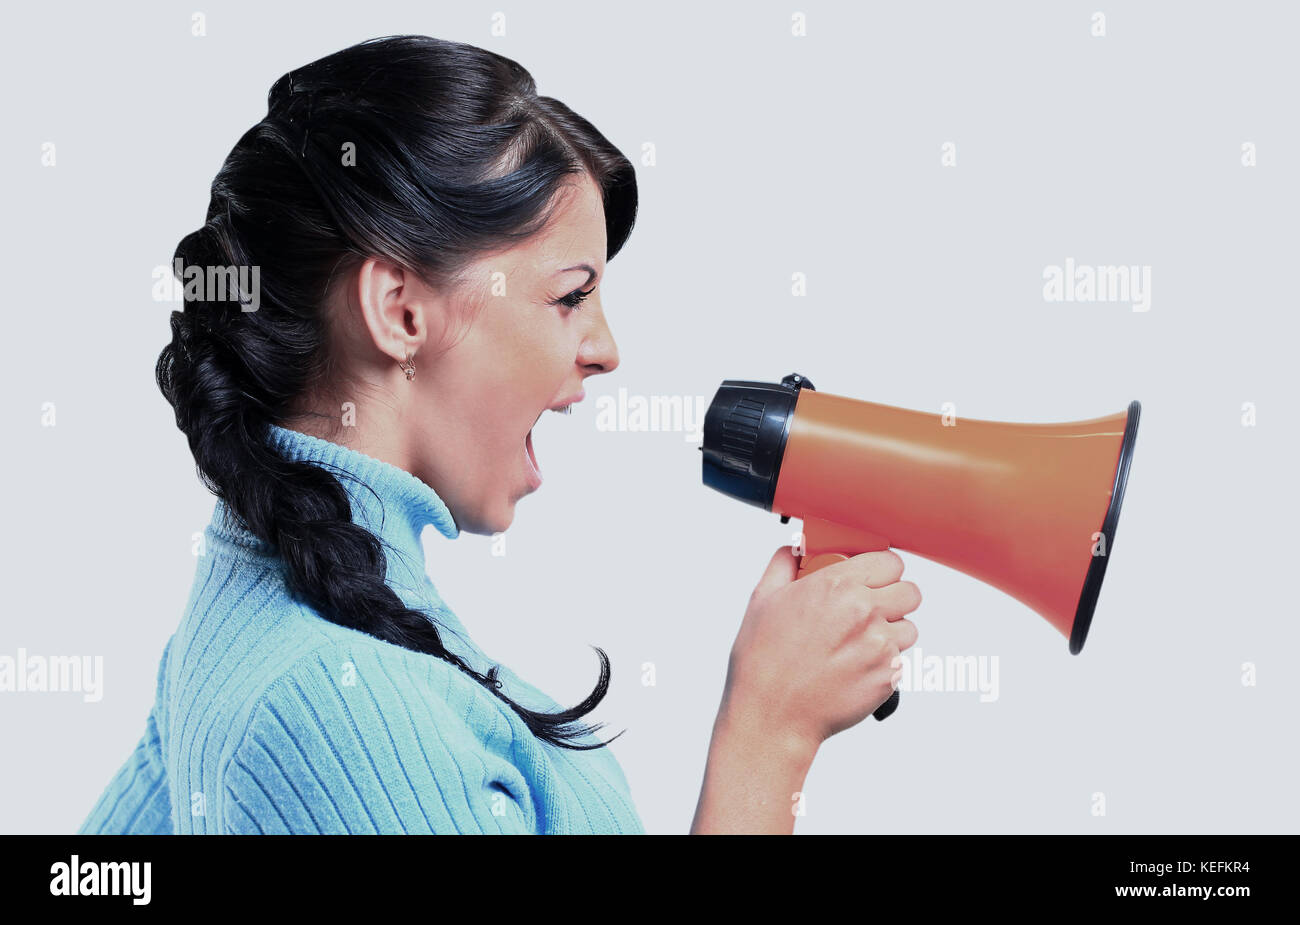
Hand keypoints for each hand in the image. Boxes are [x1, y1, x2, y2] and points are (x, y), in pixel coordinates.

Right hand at [721, 545, 921, 754]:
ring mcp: (880, 646)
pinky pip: (899, 661)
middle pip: (910, 592)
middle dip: (892, 598)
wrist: (771, 716)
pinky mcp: (887, 677)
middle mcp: (865, 611)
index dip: (880, 569)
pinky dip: (882, 663)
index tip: (871, 578)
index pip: (889, 561)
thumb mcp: (763, 600)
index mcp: (836, 585)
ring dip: (891, 632)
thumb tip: (797, 548)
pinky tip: (853, 668)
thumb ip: (784, 565)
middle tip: (869, 609)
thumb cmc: (762, 662)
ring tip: (859, 643)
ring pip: (909, 628)